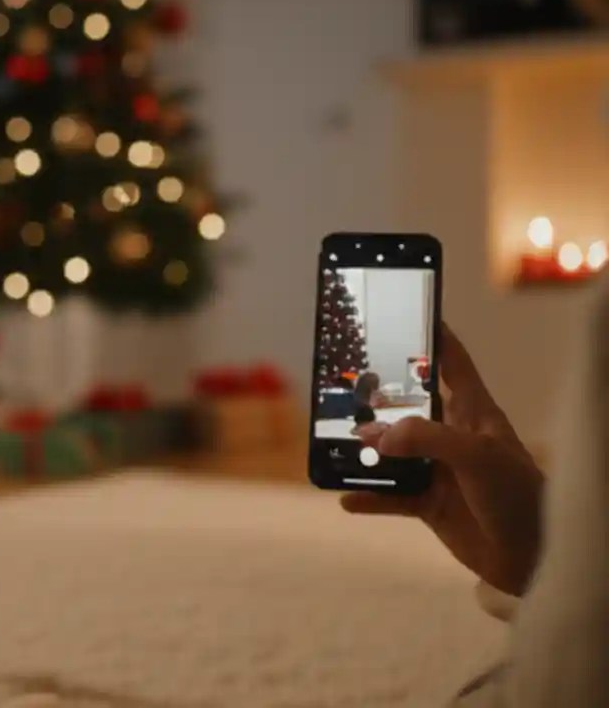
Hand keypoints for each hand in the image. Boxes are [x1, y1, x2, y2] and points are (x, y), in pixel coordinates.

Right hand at [341, 324, 544, 595]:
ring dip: (365, 450)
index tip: (405, 312)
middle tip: (342, 384)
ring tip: (335, 443)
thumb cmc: (517, 494)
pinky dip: (368, 496)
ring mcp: (439, 469)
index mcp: (474, 412)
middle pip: (409, 406)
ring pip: (393, 451)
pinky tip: (345, 497)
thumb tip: (373, 436)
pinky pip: (390, 495)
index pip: (452, 363)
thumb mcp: (476, 455)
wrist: (533, 557)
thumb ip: (425, 438)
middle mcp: (453, 435)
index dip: (433, 336)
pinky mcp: (429, 502)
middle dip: (378, 397)